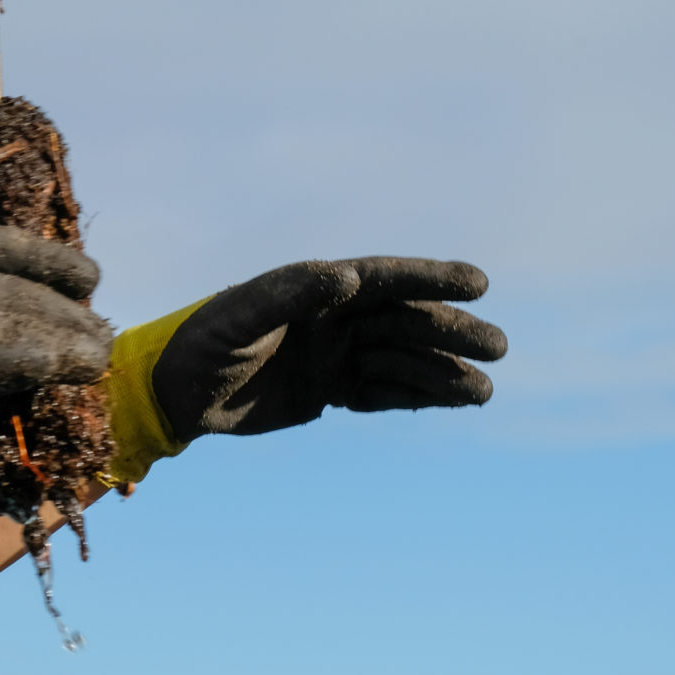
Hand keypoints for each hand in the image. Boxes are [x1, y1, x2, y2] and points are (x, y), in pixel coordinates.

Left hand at [150, 257, 506, 440]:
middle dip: (450, 330)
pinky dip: (418, 395)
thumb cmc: (202, 342)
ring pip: (400, 358)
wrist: (175, 391)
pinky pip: (383, 391)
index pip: (383, 279)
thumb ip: (292, 293)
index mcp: (315, 288)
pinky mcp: (329, 390)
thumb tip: (349, 274)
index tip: (478, 282)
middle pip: (403, 320)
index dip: (430, 278)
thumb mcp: (241, 315)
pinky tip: (455, 399)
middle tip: (499, 345)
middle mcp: (331, 316)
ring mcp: (333, 353)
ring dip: (442, 371)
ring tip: (485, 389)